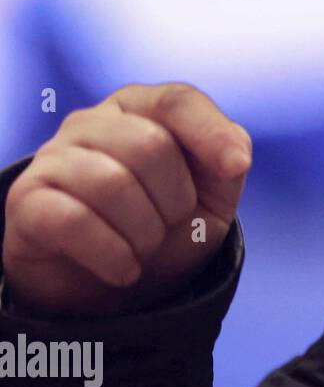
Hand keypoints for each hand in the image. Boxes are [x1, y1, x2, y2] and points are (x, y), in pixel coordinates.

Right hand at [2, 83, 251, 316]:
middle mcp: (92, 123)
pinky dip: (113, 255)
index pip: (177, 100)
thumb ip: (229, 160)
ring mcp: (53, 158)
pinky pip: (73, 220)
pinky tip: (124, 269)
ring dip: (144, 233)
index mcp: (140, 109)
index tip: (234, 169)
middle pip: (150, 146)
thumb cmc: (168, 228)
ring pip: (111, 183)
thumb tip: (235, 156)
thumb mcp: (214, 195)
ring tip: (141, 248)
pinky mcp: (26, 199)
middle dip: (175, 201)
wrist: (116, 285)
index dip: (211, 133)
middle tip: (167, 225)